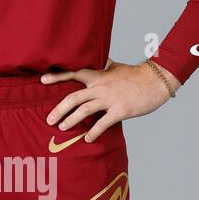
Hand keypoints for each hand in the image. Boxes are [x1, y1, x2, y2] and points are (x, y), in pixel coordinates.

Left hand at [40, 59, 179, 141]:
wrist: (156, 81)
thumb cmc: (136, 75)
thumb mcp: (116, 67)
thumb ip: (104, 66)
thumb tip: (98, 60)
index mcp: (99, 75)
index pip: (74, 72)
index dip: (57, 76)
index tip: (42, 80)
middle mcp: (101, 86)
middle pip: (74, 97)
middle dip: (59, 109)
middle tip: (49, 119)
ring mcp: (110, 98)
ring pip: (84, 110)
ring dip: (71, 120)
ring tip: (62, 128)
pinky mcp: (120, 110)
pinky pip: (103, 123)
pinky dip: (94, 132)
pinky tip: (87, 138)